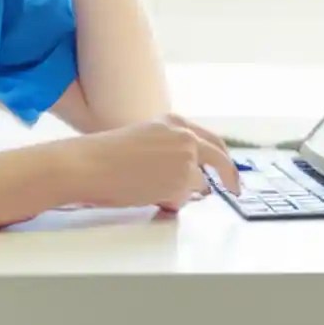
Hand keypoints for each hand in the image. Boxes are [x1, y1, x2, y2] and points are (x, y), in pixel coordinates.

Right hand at [67, 114, 241, 211]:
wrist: (89, 165)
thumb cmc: (106, 156)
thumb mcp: (145, 140)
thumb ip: (170, 150)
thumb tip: (190, 175)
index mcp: (175, 122)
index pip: (212, 141)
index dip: (222, 159)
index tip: (229, 172)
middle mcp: (186, 137)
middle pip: (221, 159)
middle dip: (229, 177)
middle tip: (234, 190)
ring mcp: (186, 159)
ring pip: (198, 185)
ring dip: (181, 192)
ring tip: (148, 188)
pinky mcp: (181, 181)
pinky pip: (182, 201)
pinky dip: (168, 203)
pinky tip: (145, 194)